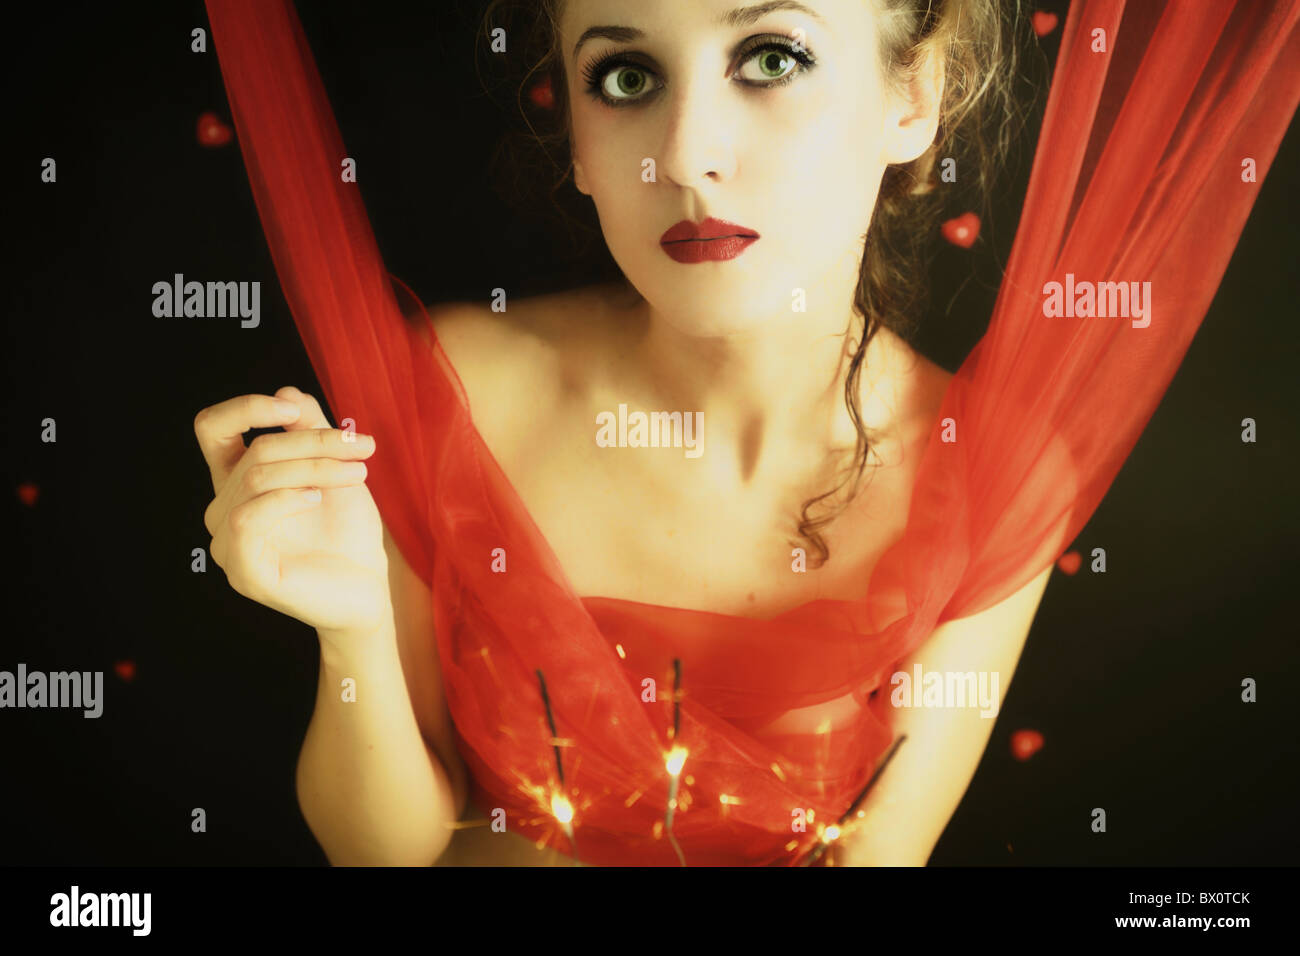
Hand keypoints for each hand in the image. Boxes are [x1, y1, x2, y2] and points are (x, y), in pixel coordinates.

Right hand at [194, 386, 388, 636]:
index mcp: (238, 481)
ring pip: (257, 478)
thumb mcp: (334, 467)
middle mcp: (224, 509)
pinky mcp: (243, 571)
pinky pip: (247, 519)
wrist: (369, 586)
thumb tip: (286, 390)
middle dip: (314, 442)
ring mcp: (229, 543)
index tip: (294, 411)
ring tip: (358, 472)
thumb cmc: (348, 529)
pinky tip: (317, 500)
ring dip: (315, 467)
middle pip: (255, 451)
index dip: (246, 408)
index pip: (213, 428)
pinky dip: (285, 500)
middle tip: (363, 446)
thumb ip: (309, 429)